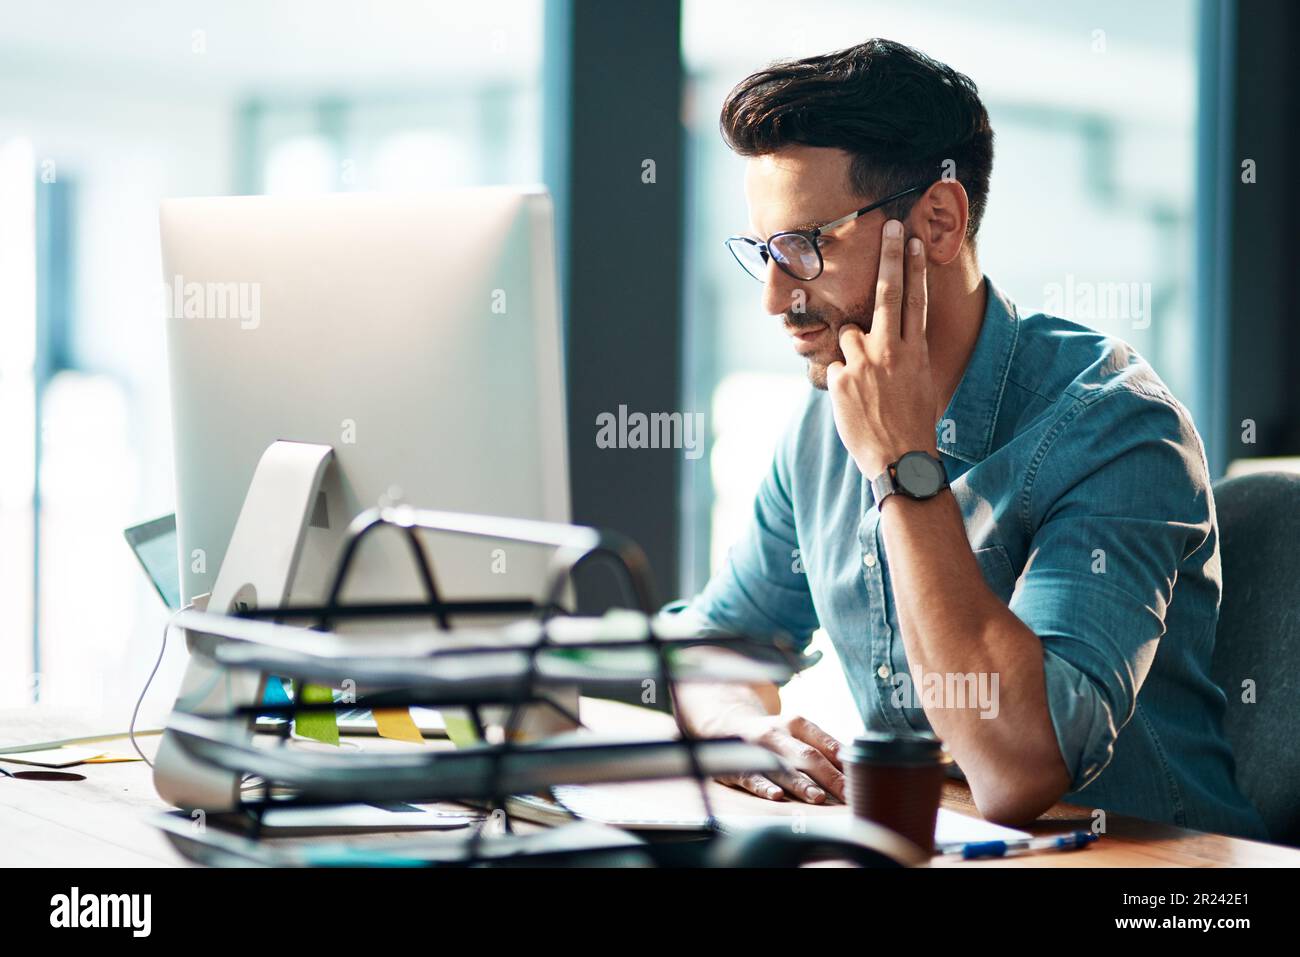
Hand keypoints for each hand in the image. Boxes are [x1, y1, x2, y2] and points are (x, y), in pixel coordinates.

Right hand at [715, 712, 846, 803]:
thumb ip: (822, 747)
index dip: (844, 762)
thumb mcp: (795, 732)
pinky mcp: (737, 765)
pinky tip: (777, 796)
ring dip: (800, 784)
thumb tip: (858, 768)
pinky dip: (764, 787)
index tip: (861, 779)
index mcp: (796, 723)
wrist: (725, 725)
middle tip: (847, 794)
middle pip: (807, 756)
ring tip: (817, 798)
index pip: (825, 743)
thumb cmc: (773, 737)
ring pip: (781, 768)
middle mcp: (777, 734)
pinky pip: (751, 777)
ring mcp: (756, 749)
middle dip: (829, 776)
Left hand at [826, 220, 938, 477]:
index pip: (916, 301)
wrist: (899, 459)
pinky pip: (836, 366)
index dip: (914, 269)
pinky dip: (841, 381)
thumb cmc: (911, 424)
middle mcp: (892, 351)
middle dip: (889, 256)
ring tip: (865, 386)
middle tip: (889, 226)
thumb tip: (888, 334)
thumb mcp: (918, 382)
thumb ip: (903, 353)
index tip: (913, 241)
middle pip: (888, 294)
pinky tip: (854, 403)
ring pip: (848, 334)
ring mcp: (865, 363)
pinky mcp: (841, 378)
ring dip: (852, 351)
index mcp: (915, 351)